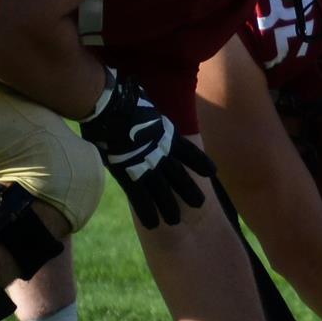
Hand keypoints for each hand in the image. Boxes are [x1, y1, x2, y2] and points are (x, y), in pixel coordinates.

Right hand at [80, 68, 215, 227]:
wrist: (109, 101)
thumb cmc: (122, 96)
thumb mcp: (143, 101)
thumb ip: (148, 110)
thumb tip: (145, 97)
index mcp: (165, 133)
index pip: (187, 151)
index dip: (199, 162)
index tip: (212, 172)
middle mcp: (160, 150)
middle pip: (179, 174)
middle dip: (189, 190)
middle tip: (200, 204)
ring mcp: (145, 162)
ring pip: (162, 189)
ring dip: (170, 206)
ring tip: (177, 221)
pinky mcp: (128, 171)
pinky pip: (140, 195)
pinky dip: (147, 210)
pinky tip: (155, 224)